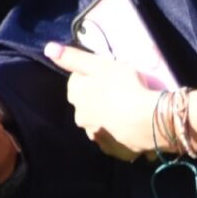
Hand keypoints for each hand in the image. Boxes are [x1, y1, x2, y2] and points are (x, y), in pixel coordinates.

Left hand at [46, 41, 152, 161]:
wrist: (148, 120)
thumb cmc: (123, 86)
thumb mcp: (99, 64)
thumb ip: (73, 57)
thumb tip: (48, 49)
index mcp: (75, 94)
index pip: (77, 80)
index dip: (93, 75)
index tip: (109, 74)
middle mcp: (80, 117)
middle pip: (86, 102)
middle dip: (98, 96)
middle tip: (120, 90)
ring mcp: (95, 135)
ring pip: (98, 120)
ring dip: (107, 115)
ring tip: (128, 108)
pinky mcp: (111, 148)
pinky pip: (111, 136)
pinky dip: (117, 131)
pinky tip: (130, 125)